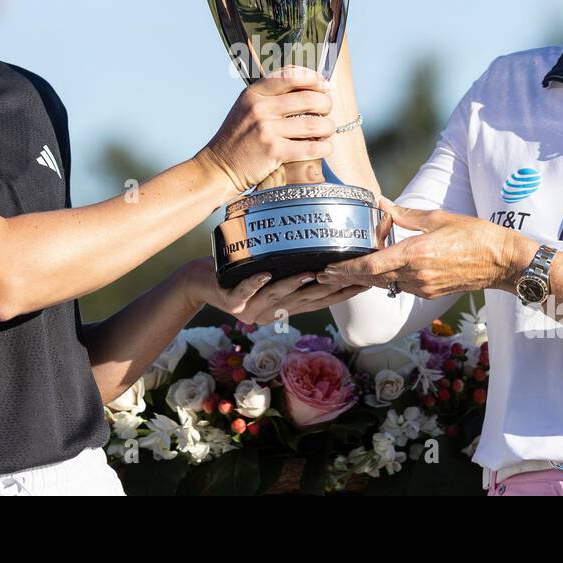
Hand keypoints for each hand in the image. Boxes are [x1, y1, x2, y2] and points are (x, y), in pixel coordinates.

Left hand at [180, 257, 364, 323]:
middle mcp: (270, 312)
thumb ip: (293, 268)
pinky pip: (244, 292)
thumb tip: (320, 249)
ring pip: (277, 298)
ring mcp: (250, 309)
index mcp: (283, 307)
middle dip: (327, 289)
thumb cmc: (236, 273)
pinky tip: (264, 274)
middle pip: (304, 302)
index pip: (319, 301)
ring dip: (294, 286)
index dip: (342, 293)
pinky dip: (254, 284)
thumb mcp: (269, 270)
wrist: (198, 283)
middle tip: (347, 276)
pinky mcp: (230, 302)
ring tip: (312, 273)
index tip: (364, 282)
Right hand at [196, 67, 334, 196]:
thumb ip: (271, 95)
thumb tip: (311, 85)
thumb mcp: (247, 108)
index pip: (290, 75)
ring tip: (327, 130)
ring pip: (314, 124)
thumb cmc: (239, 137)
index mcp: (254, 93)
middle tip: (327, 110)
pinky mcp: (274, 152)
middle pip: (308, 98)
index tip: (324, 85)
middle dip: (325, 104)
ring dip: (328, 127)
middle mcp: (259, 108)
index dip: (313, 78)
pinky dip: (324, 148)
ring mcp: (266, 130)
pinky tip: (324, 147)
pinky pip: (310, 147)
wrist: (219, 167)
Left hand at [315, 197, 520, 297]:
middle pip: (373, 279)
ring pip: (385, 284)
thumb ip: (405, 214)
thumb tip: (381, 204)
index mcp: (415, 254)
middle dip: (348, 277)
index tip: (328, 269)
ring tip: (346, 272)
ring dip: (366, 278)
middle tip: (326, 273)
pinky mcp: (431, 292)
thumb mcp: (438, 218)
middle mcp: (416, 275)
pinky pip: (401, 287)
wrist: (502, 261)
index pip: (371, 266)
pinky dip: (386, 280)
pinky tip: (379, 272)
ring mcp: (424, 287)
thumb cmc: (475, 235)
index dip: (347, 269)